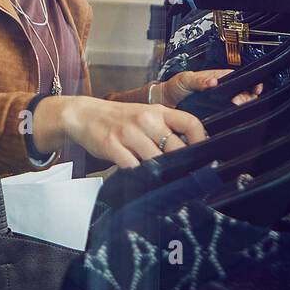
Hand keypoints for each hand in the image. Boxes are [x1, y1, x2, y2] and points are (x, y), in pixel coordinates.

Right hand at [32, 96, 205, 168]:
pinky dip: (138, 175)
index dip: (201, 140)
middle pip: (176, 147)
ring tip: (160, 178)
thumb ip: (165, 128)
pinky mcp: (113, 146)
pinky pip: (132, 167)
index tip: (203, 154)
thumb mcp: (146, 115)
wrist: (85, 114)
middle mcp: (146, 119)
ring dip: (159, 172)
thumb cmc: (120, 118)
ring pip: (155, 160)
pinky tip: (139, 177)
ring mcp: (129, 132)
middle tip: (182, 175)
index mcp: (158, 111)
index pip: (190, 122)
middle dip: (181, 164)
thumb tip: (189, 151)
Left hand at [158, 69, 263, 108]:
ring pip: (236, 105)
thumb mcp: (185, 79)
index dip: (248, 83)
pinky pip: (227, 116)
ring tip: (238, 107)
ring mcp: (217, 103)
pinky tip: (232, 119)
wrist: (164, 103)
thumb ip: (199, 80)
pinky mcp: (213, 115)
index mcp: (215, 78)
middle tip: (241, 101)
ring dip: (241, 107)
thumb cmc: (174, 87)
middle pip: (241, 92)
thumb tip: (213, 81)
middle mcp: (219, 91)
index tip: (254, 88)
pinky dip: (231, 118)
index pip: (237, 79)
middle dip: (246, 96)